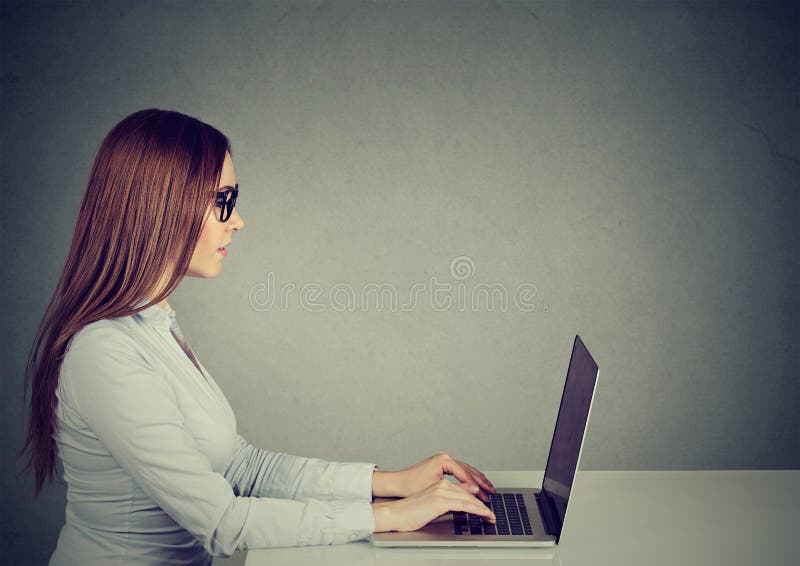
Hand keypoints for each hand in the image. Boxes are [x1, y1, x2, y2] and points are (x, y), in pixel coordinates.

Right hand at [372, 478, 496, 531]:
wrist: (396, 514)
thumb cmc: (411, 511)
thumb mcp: (434, 505)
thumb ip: (449, 500)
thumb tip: (463, 498)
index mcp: (441, 484)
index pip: (465, 490)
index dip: (478, 498)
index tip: (486, 508)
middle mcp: (443, 484)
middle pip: (470, 493)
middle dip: (483, 504)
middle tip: (492, 514)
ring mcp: (442, 491)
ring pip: (470, 498)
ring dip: (483, 508)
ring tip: (491, 517)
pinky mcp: (441, 500)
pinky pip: (464, 504)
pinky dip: (477, 510)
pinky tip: (484, 514)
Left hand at [373, 452, 495, 501]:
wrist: (397, 483)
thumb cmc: (411, 486)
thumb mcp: (437, 489)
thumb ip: (457, 489)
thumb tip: (474, 490)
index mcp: (444, 460)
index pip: (467, 475)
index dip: (478, 488)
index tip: (486, 497)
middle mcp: (445, 457)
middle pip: (469, 471)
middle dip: (482, 483)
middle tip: (492, 493)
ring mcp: (443, 460)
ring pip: (466, 470)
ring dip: (478, 480)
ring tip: (488, 489)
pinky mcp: (442, 465)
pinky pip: (460, 471)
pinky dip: (469, 478)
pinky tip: (476, 485)